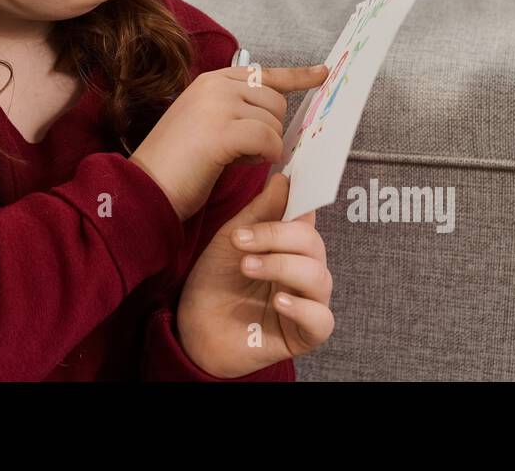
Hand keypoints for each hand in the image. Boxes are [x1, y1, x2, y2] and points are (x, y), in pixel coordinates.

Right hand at [130, 64, 328, 221]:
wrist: (144, 186)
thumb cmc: (174, 164)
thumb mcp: (203, 123)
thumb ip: (233, 110)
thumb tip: (271, 114)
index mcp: (210, 81)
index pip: (262, 72)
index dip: (296, 76)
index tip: (322, 74)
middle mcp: (214, 85)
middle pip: (275, 99)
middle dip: (270, 129)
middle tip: (244, 151)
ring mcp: (217, 105)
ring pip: (273, 120)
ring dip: (265, 146)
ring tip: (232, 158)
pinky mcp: (222, 130)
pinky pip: (267, 138)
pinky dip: (266, 154)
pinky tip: (245, 163)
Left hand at [174, 172, 333, 377]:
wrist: (193, 329)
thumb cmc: (215, 283)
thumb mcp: (231, 241)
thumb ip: (260, 213)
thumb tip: (283, 178)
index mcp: (288, 246)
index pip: (307, 219)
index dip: (302, 201)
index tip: (286, 183)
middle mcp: (302, 272)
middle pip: (313, 244)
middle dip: (279, 237)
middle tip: (242, 241)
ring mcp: (306, 303)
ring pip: (319, 277)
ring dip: (282, 266)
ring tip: (248, 267)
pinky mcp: (304, 335)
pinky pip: (322, 320)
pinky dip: (303, 308)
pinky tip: (277, 301)